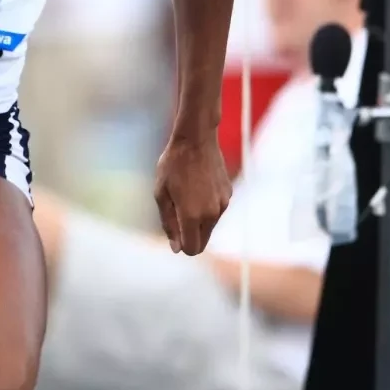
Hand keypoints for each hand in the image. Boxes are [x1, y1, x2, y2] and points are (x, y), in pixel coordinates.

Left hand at [154, 132, 231, 255]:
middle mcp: (212, 214)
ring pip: (209, 226)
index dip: (181, 245)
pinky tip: (197, 185)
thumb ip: (169, 224)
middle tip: (176, 211)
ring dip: (198, 219)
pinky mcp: (228, 194)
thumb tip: (177, 248)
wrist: (196, 140)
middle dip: (189, 235)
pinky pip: (216, 210)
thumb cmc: (173, 165)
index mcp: (192, 216)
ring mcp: (223, 204)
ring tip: (186, 193)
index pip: (191, 249)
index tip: (173, 229)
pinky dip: (207, 206)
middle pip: (202, 241)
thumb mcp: (161, 194)